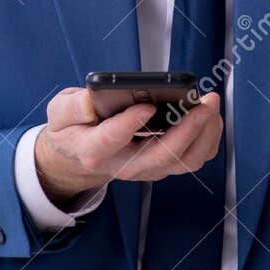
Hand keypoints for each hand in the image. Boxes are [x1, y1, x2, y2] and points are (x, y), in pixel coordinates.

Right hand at [33, 87, 223, 203]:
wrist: (81, 155)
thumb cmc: (74, 129)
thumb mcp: (59, 113)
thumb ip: (72, 106)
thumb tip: (93, 100)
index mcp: (94, 150)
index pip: (114, 139)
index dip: (130, 123)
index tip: (146, 105)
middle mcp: (125, 165)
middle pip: (161, 156)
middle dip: (188, 128)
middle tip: (204, 102)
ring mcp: (147, 169)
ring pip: (184, 161)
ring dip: (204, 134)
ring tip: (210, 104)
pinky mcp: (164, 166)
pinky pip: (194, 158)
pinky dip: (208, 138)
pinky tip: (209, 115)